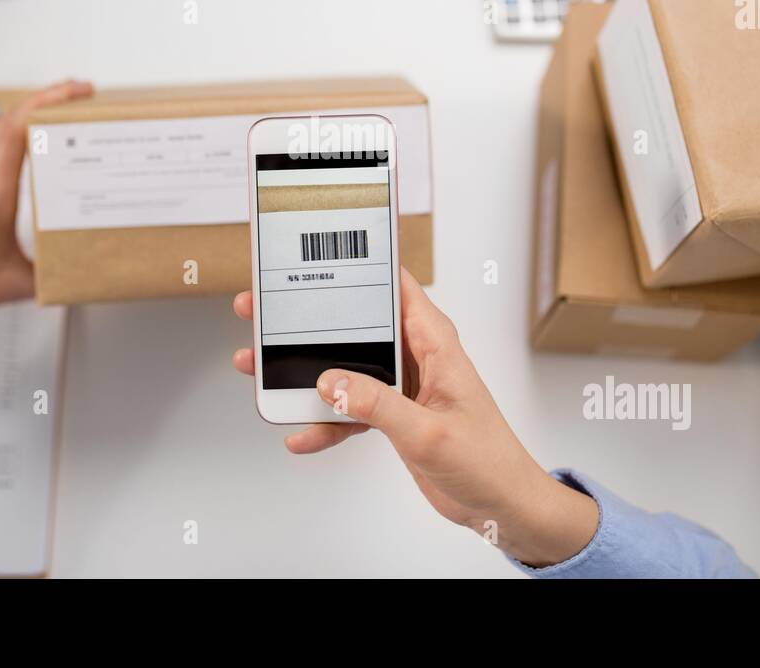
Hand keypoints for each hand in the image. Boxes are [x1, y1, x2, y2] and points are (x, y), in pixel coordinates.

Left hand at [0, 80, 92, 384]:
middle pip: (8, 121)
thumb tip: (92, 257)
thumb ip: (58, 267)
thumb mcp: (23, 282)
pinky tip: (23, 133)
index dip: (48, 105)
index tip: (75, 95)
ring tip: (57, 106)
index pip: (17, 134)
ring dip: (26, 111)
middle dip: (47, 98)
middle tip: (80, 92)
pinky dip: (7, 128)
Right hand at [231, 269, 598, 567]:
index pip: (393, 284)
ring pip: (343, 366)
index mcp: (434, 342)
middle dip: (307, 320)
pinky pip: (346, 408)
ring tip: (258, 369)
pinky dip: (323, 421)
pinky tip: (300, 434)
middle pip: (354, 324)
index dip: (356, 265)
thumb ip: (378, 405)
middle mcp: (415, 355)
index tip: (314, 255)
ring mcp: (401, 384)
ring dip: (303, 372)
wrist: (500, 505)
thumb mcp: (428, 432)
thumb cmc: (488, 460)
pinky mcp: (391, 414)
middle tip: (262, 312)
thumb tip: (330, 381)